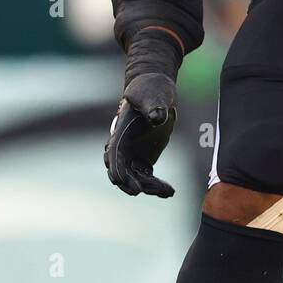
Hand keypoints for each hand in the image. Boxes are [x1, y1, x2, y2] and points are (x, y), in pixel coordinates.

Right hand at [104, 71, 177, 196]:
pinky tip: (169, 192)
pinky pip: (147, 177)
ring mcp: (133, 155)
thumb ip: (153, 107)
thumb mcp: (152, 97)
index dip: (116, 168)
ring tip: (168, 192)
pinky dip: (157, 186)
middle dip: (131, 183)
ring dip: (149, 187)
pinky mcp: (144, 159)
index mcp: (120, 134)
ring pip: (136, 178)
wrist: (156, 91)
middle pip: (122, 172)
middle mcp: (123, 148)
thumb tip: (157, 118)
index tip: (120, 181)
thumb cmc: (150, 90)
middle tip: (144, 190)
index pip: (113, 155)